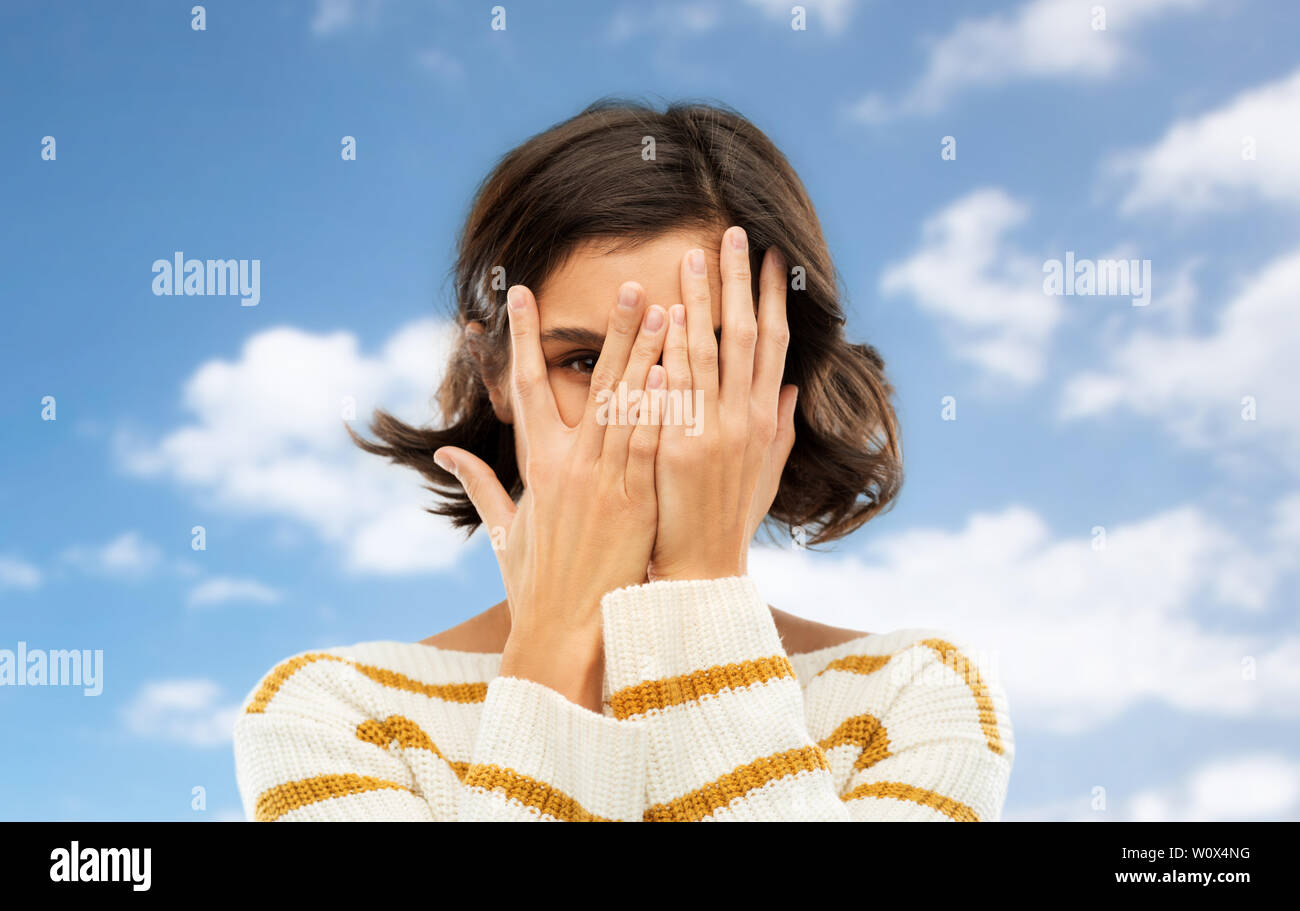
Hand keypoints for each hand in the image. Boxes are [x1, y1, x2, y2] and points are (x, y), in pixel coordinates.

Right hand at [434, 283, 668, 710]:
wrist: (565, 630)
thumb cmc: (534, 581)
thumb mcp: (502, 528)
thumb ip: (479, 483)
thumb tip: (448, 453)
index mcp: (536, 465)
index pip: (525, 386)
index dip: (522, 337)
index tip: (522, 294)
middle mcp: (570, 465)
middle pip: (595, 384)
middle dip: (613, 331)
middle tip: (631, 283)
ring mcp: (607, 482)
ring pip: (632, 406)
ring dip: (652, 356)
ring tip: (670, 309)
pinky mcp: (638, 503)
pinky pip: (654, 444)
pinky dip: (665, 406)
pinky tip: (679, 371)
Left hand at [647, 226, 796, 581]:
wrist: (704, 570)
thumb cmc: (728, 520)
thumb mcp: (763, 472)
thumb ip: (777, 428)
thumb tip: (788, 389)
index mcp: (762, 419)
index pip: (772, 345)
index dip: (772, 299)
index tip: (771, 257)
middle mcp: (743, 420)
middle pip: (745, 337)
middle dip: (740, 283)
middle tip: (733, 234)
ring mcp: (713, 433)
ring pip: (709, 354)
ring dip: (702, 302)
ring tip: (692, 257)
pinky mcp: (680, 450)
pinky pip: (678, 392)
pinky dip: (676, 354)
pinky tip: (669, 317)